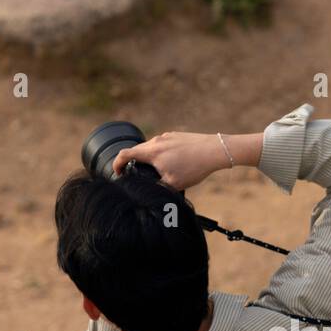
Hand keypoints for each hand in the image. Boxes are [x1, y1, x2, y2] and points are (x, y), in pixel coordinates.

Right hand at [112, 132, 227, 190]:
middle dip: (133, 162)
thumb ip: (158, 188)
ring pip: (151, 147)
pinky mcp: (177, 136)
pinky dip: (161, 153)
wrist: (214, 150)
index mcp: (151, 152)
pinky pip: (163, 145)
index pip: (124, 154)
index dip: (116, 164)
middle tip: (135, 174)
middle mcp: (156, 141)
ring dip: (149, 158)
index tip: (117, 172)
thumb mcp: (173, 184)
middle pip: (137, 150)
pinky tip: (173, 163)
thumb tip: (148, 194)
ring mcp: (167, 136)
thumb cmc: (194, 167)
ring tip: (157, 170)